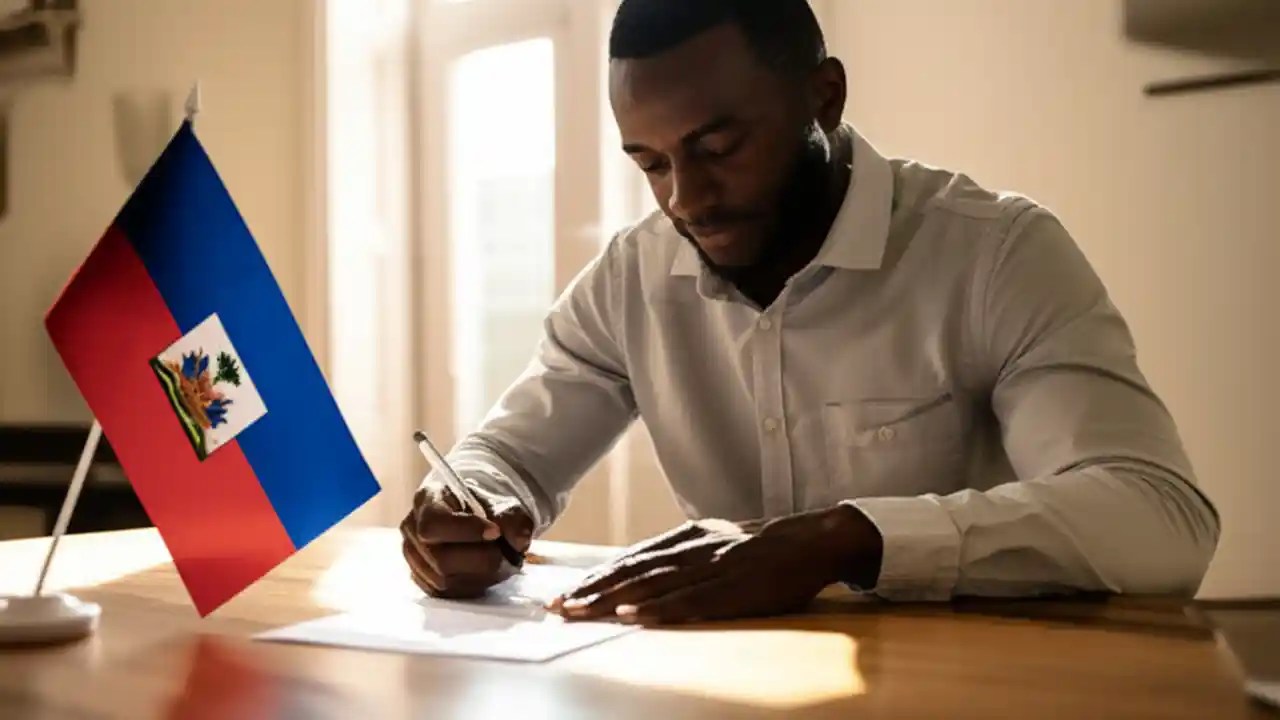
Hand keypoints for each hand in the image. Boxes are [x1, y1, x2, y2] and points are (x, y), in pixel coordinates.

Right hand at [400, 484, 534, 598]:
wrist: (478, 515)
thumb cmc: (485, 505)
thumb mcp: (503, 502)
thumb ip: (513, 518)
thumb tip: (519, 540)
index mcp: (427, 499)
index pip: (434, 523)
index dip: (465, 531)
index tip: (495, 532)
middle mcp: (412, 530)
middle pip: (440, 558)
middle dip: (480, 559)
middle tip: (505, 552)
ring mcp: (415, 558)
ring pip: (444, 581)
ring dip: (480, 575)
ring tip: (500, 561)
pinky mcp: (424, 581)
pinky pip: (449, 593)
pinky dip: (474, 585)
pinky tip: (488, 572)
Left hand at [550, 506, 881, 624]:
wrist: (813, 540)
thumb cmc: (766, 548)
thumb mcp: (718, 542)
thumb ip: (684, 556)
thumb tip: (644, 572)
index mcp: (689, 537)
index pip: (632, 559)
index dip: (596, 576)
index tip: (566, 592)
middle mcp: (693, 548)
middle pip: (633, 571)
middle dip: (592, 590)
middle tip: (558, 607)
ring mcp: (712, 567)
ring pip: (652, 585)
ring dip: (612, 600)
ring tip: (581, 611)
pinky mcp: (733, 588)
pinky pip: (689, 600)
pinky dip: (658, 609)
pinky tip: (633, 616)